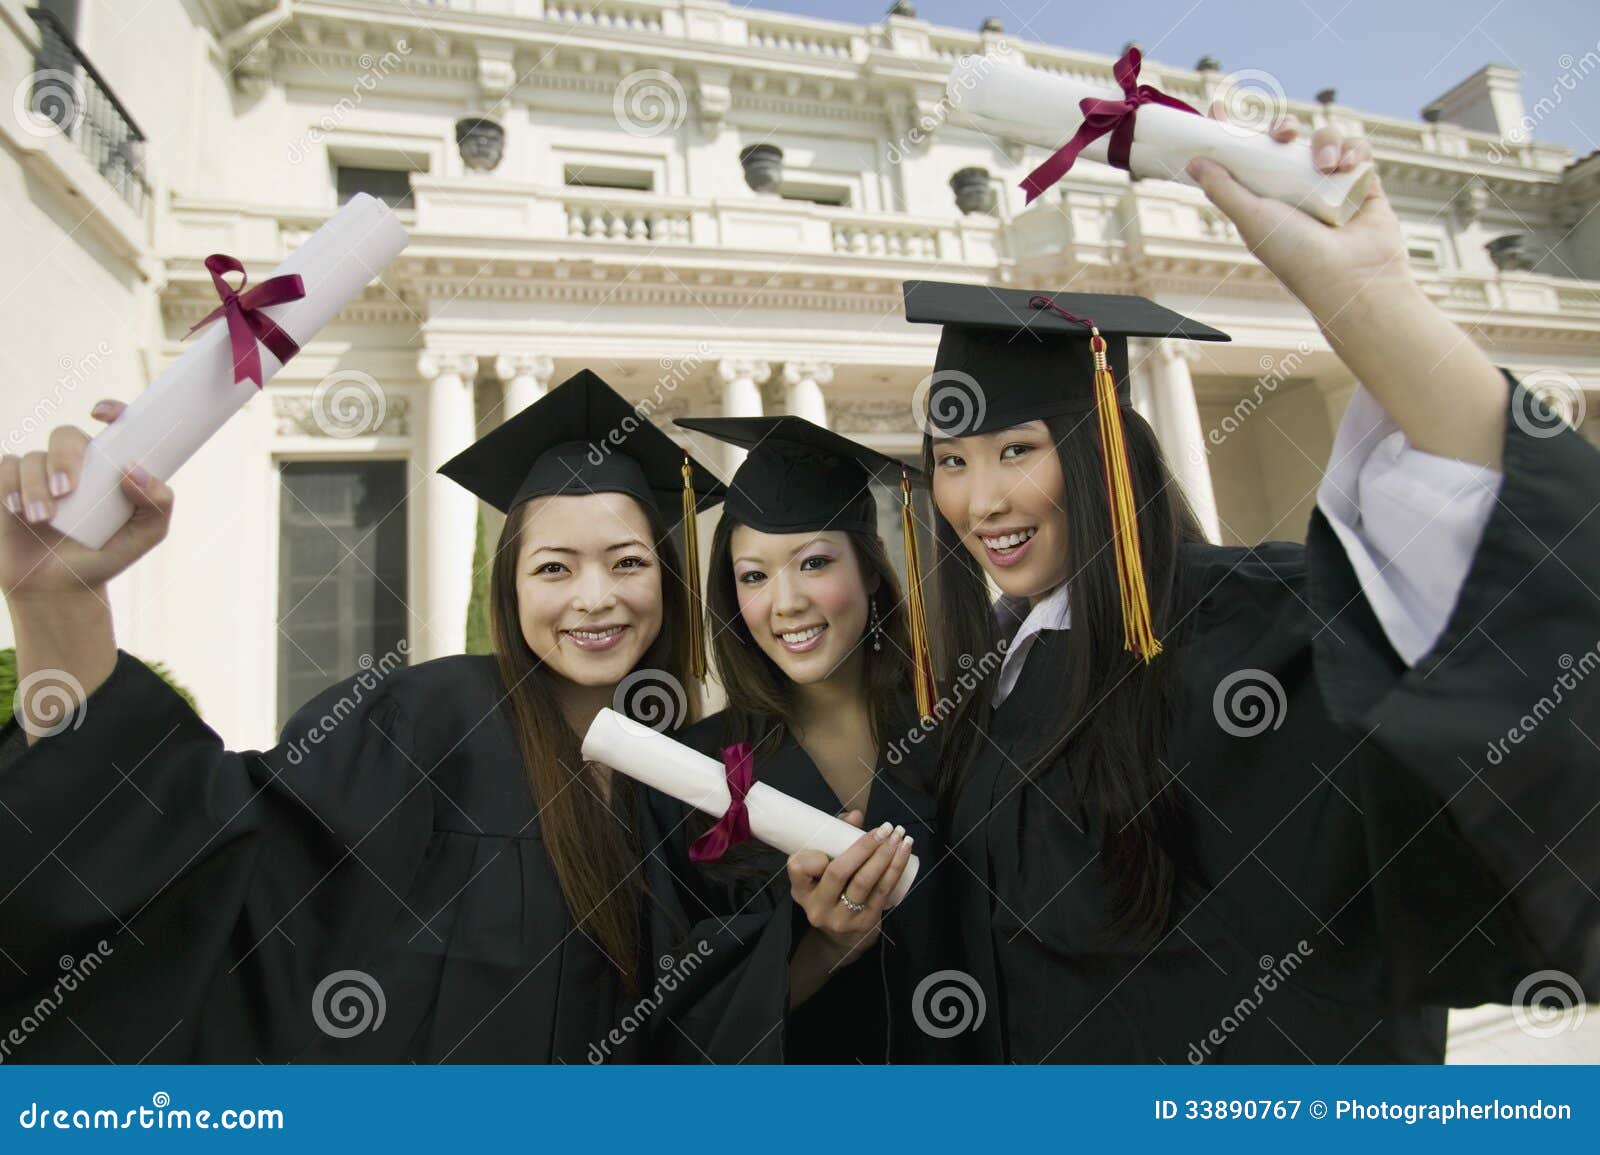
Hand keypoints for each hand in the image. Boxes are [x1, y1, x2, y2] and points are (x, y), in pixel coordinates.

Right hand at [0, 400, 173, 602]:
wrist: (61, 587)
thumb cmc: (107, 555)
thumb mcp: (146, 535)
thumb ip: (157, 504)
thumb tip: (134, 469)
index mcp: (110, 466)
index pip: (113, 426)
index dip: (112, 410)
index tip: (102, 414)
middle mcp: (75, 464)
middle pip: (65, 435)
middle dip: (64, 458)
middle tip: (68, 492)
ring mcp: (40, 473)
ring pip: (32, 457)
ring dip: (36, 485)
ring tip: (43, 520)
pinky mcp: (9, 486)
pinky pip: (5, 467)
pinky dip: (10, 486)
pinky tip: (19, 510)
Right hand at [787, 813, 913, 968]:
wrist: (843, 938)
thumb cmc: (832, 892)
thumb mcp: (823, 872)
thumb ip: (835, 840)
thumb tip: (856, 814)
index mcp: (801, 890)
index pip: (799, 868)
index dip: (814, 854)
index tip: (833, 841)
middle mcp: (817, 907)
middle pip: (838, 872)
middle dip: (863, 847)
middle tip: (884, 829)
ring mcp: (842, 918)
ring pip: (864, 882)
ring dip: (884, 855)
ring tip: (899, 836)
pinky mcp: (865, 922)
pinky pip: (882, 891)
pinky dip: (895, 868)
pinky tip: (904, 851)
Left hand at [1186, 100, 1410, 321]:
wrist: (1352, 277)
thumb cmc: (1297, 256)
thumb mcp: (1251, 220)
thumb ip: (1223, 189)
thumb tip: (1194, 161)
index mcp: (1264, 198)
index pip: (1244, 156)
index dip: (1232, 131)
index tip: (1217, 107)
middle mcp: (1295, 188)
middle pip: (1285, 139)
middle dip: (1283, 126)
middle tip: (1283, 135)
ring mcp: (1329, 183)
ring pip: (1324, 137)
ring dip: (1325, 141)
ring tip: (1328, 166)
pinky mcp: (1361, 181)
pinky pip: (1357, 147)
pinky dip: (1353, 150)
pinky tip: (1348, 166)